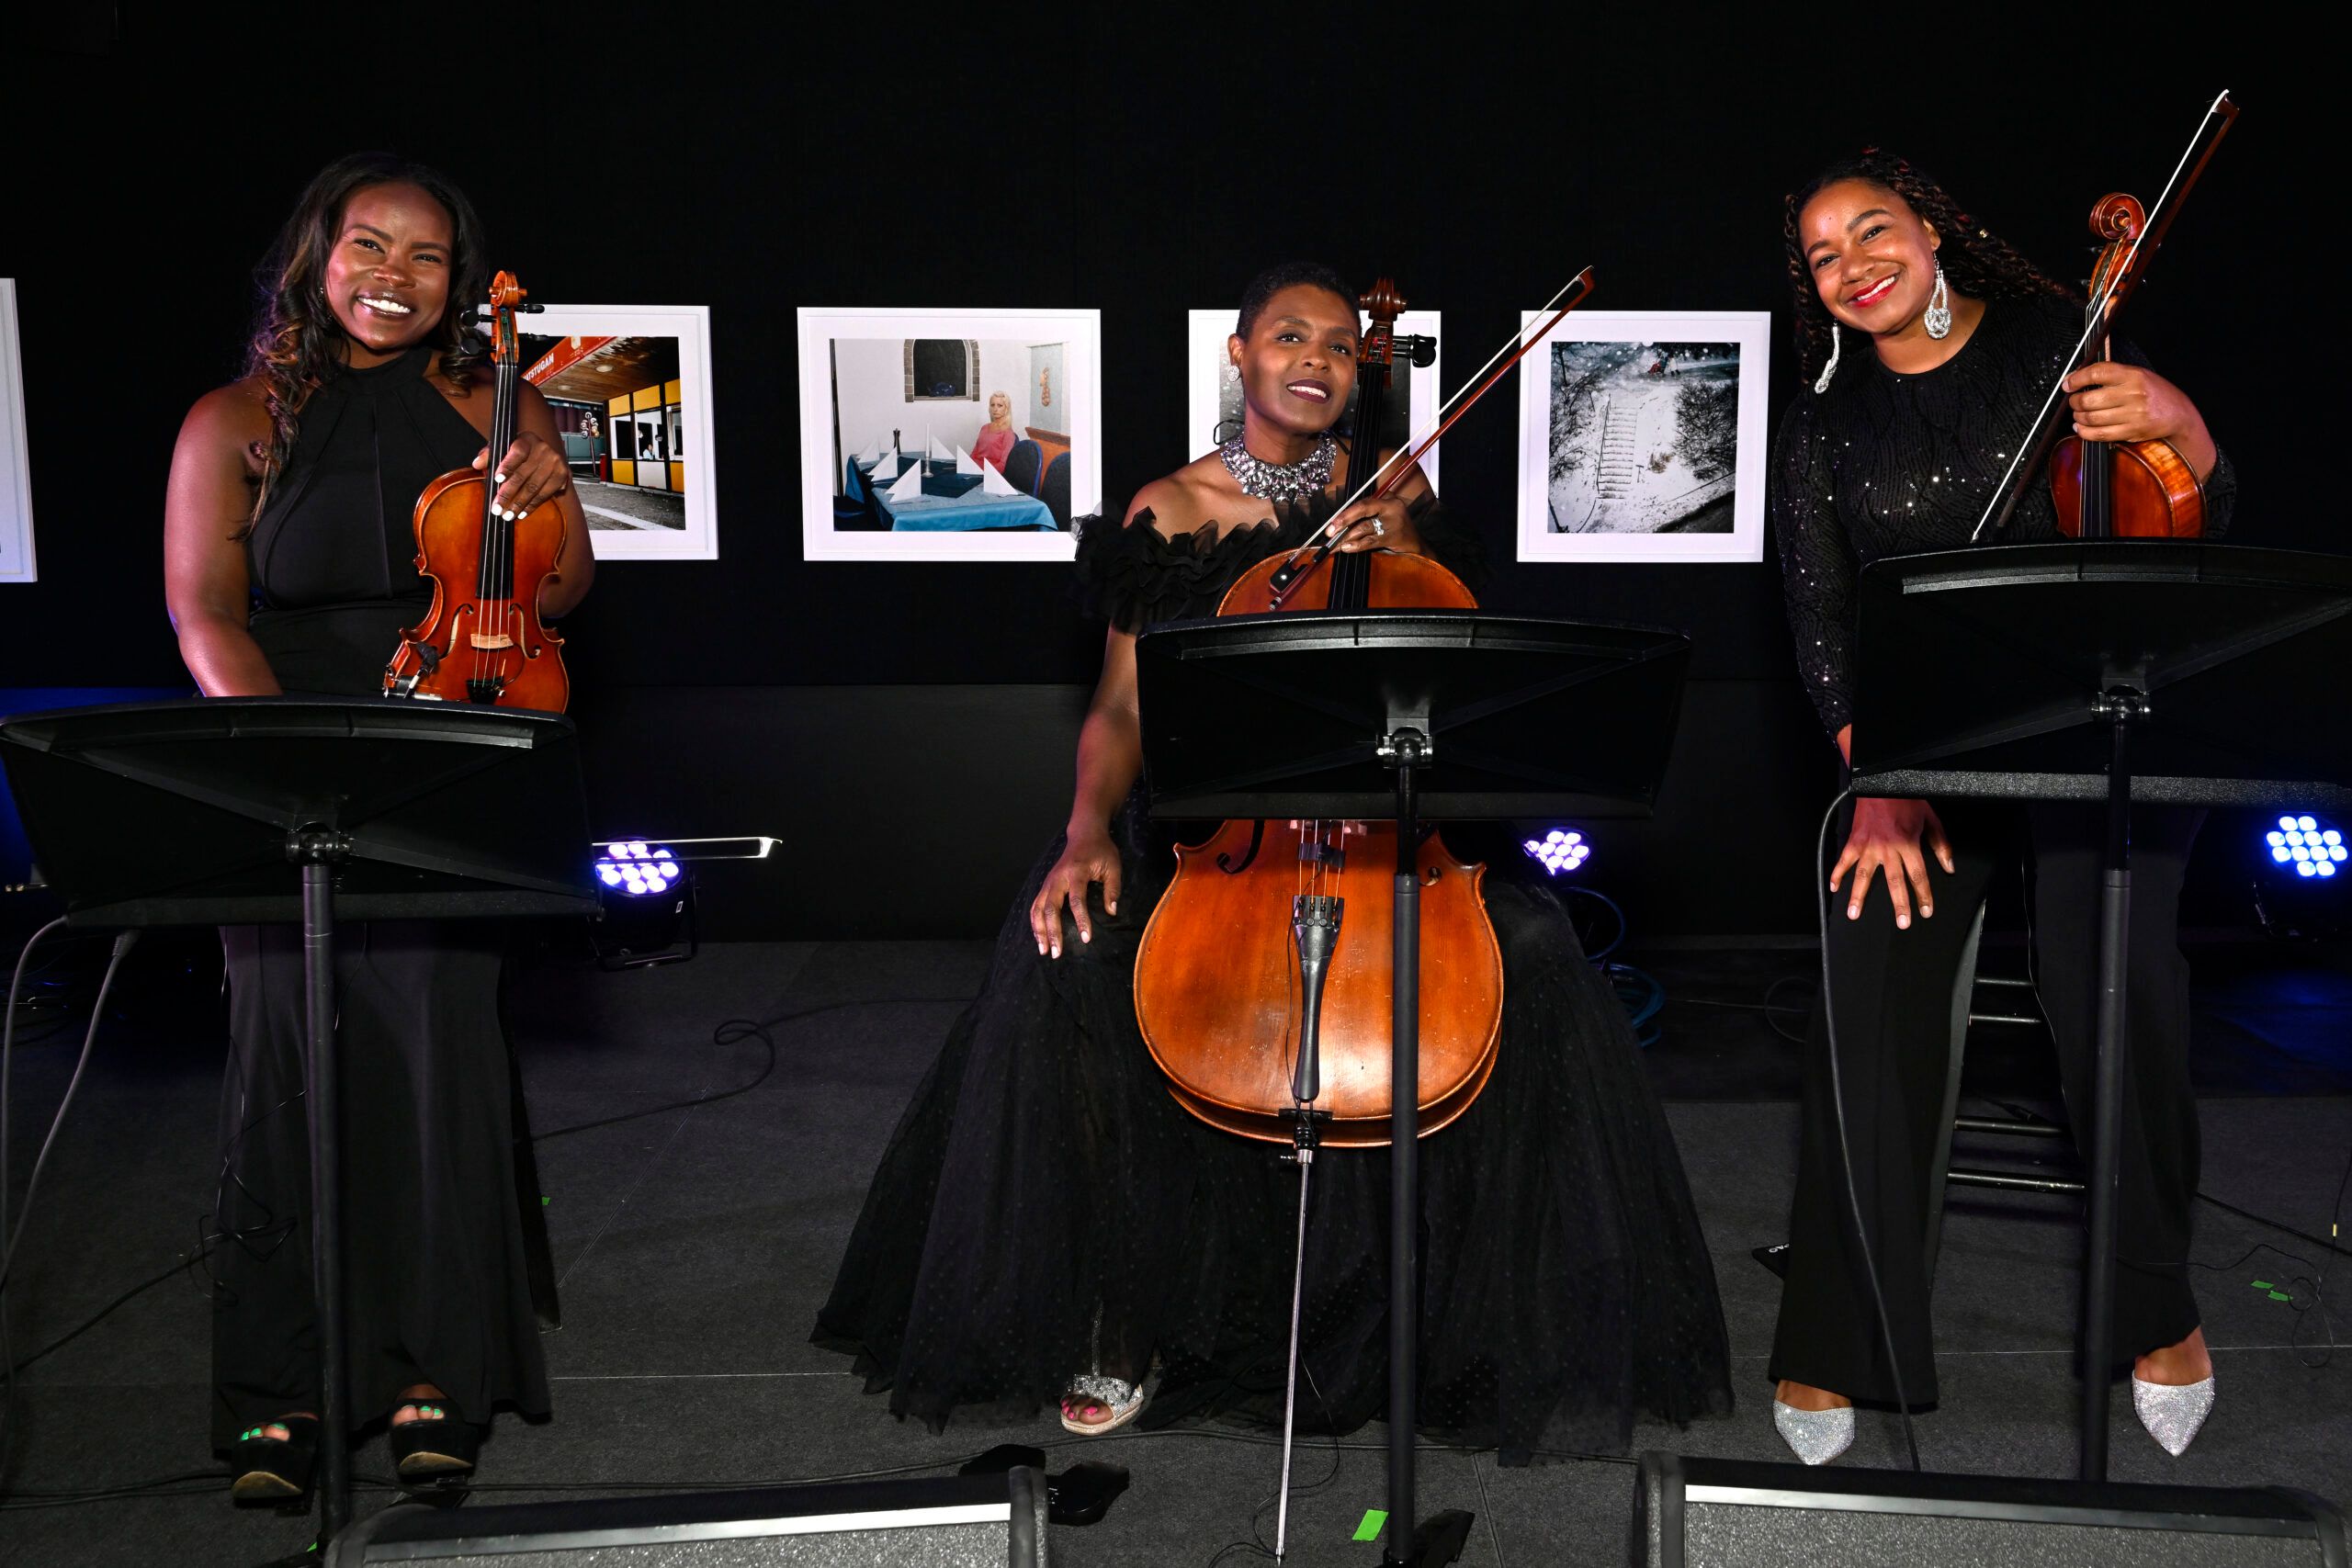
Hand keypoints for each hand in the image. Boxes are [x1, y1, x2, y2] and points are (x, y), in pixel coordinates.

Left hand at [472, 430, 570, 521]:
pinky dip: (532, 506)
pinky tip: (522, 512)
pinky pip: (545, 494)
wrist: (544, 453)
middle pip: (523, 475)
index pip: (517, 452)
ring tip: (508, 515)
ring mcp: (554, 463)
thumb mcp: (503, 448)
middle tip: (497, 508)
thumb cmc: (520, 452)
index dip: (507, 466)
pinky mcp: (562, 475)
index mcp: (526, 440)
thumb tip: (477, 464)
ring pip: (534, 488)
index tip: (497, 479)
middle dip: (508, 494)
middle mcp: (543, 450)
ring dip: (519, 504)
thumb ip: (489, 455)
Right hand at [1030, 827, 1120, 958]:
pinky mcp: (1046, 885)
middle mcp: (1058, 878)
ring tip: (1044, 950)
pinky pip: (1036, 906)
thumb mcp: (1113, 866)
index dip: (1081, 920)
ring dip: (1039, 931)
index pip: (1076, 900)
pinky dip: (1035, 923)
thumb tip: (1111, 912)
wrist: (1084, 834)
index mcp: (1076, 872)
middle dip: (1052, 932)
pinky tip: (1039, 937)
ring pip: (1037, 908)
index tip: (1086, 938)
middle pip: (1050, 908)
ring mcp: (1049, 881)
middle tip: (1057, 952)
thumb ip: (1113, 889)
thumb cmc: (1101, 851)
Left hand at [1322, 493, 1419, 554]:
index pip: (1361, 503)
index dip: (1344, 513)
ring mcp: (1395, 521)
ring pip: (1365, 526)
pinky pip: (1371, 540)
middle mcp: (1392, 506)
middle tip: (1330, 532)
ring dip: (1347, 536)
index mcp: (1387, 499)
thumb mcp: (1382, 519)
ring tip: (1336, 544)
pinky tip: (1347, 548)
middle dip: (1343, 520)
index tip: (1331, 524)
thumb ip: (1364, 519)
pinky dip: (1357, 545)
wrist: (1416, 546)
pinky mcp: (1395, 536)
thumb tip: (1338, 526)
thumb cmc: (1395, 532)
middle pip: (1362, 509)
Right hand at [1829, 797, 1953, 928]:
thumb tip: (1948, 867)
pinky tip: (1834, 888)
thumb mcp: (1930, 819)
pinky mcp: (1854, 841)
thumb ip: (1940, 845)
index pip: (1918, 875)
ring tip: (1854, 914)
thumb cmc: (1906, 800)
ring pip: (1863, 876)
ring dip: (1858, 896)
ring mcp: (1868, 846)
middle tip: (1902, 922)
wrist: (1881, 784)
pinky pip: (1844, 860)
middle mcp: (1888, 848)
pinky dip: (1837, 874)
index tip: (1926, 910)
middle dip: (1899, 904)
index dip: (1924, 895)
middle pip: (1894, 882)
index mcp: (1908, 844)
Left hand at [2062, 361, 2197, 446]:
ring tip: (2078, 415)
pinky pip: (2100, 434)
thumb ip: (2111, 375)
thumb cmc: (2155, 392)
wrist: (2179, 413)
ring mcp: (2133, 414)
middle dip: (2075, 402)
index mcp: (2133, 375)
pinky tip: (2081, 428)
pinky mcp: (2132, 431)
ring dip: (2078, 418)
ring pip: (2092, 418)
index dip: (2077, 378)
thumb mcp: (2138, 374)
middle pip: (2089, 399)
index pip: (2097, 373)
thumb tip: (2077, 377)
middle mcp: (2132, 393)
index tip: (2067, 384)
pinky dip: (2084, 432)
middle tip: (2074, 402)